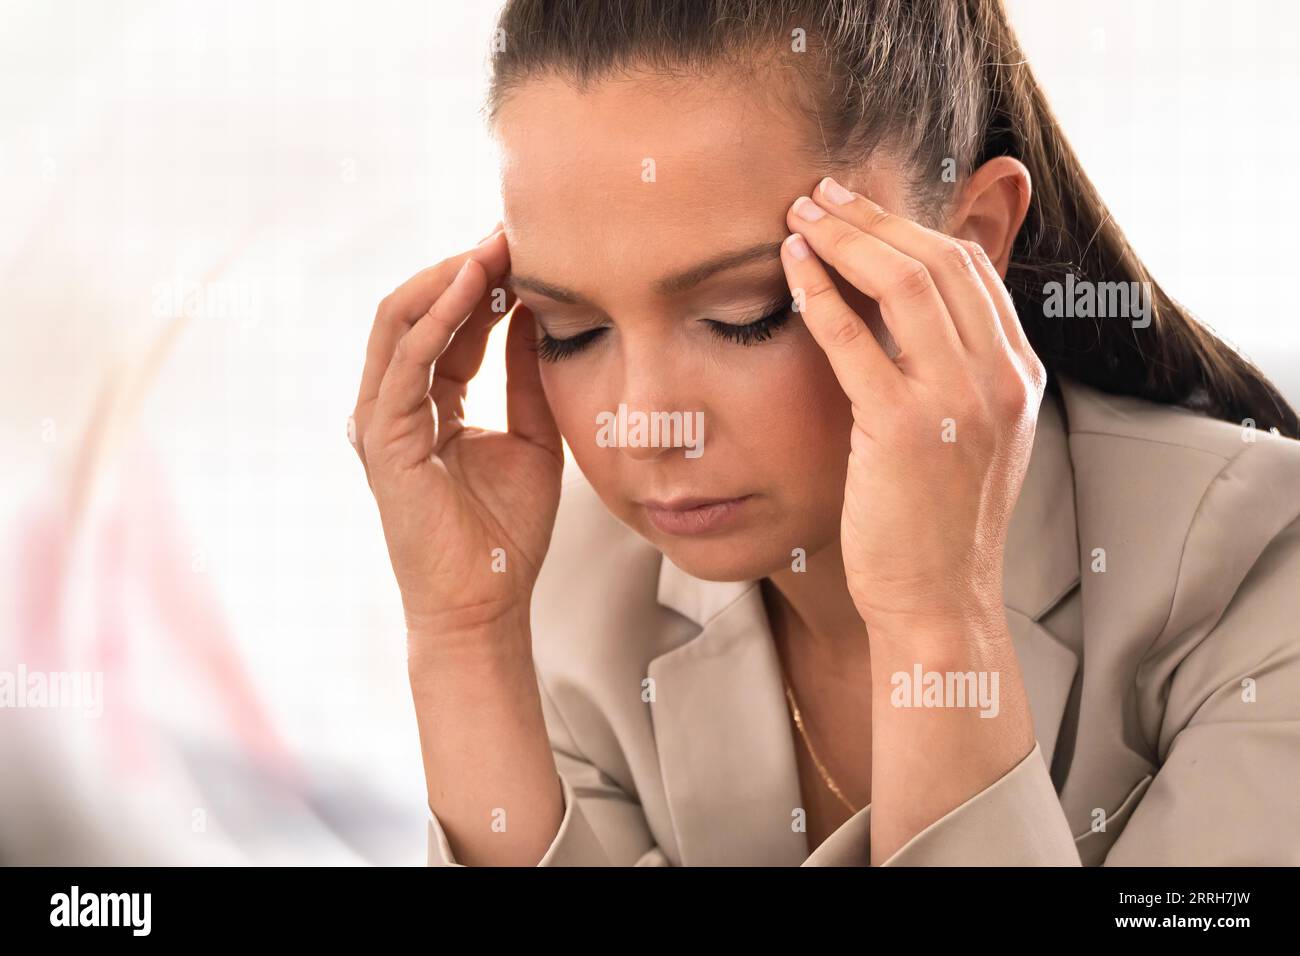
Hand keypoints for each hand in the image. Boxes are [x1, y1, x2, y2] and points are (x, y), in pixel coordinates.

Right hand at [351, 226, 563, 647]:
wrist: (486, 603)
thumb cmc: (507, 532)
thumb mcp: (533, 435)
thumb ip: (526, 375)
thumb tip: (538, 311)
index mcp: (428, 404)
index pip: (449, 325)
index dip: (486, 283)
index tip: (528, 247)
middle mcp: (395, 405)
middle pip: (418, 312)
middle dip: (465, 267)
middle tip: (513, 231)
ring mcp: (382, 421)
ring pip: (399, 324)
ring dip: (448, 279)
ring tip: (494, 246)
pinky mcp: (383, 440)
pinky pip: (405, 363)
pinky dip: (437, 319)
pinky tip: (473, 286)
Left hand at [780, 178, 1046, 639]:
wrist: (939, 600)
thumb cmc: (938, 524)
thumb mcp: (972, 439)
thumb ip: (957, 375)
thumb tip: (911, 319)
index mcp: (1020, 375)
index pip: (971, 270)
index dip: (912, 226)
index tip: (861, 208)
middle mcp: (1001, 377)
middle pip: (940, 260)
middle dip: (874, 216)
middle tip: (821, 192)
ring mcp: (959, 400)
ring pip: (906, 282)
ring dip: (847, 238)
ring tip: (801, 214)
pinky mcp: (905, 428)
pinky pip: (857, 339)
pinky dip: (822, 292)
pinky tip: (792, 266)